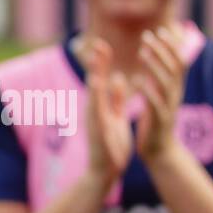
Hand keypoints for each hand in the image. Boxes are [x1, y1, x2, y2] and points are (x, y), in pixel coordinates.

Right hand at [81, 37, 132, 185]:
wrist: (105, 170)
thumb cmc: (111, 145)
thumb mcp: (116, 116)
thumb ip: (116, 98)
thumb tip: (118, 77)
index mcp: (100, 106)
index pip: (100, 79)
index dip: (102, 61)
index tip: (103, 44)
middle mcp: (94, 109)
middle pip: (94, 81)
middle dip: (97, 62)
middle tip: (98, 42)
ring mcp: (94, 118)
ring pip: (94, 92)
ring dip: (95, 74)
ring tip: (97, 57)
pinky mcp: (97, 127)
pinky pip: (97, 107)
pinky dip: (97, 93)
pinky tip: (98, 81)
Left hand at [134, 25, 186, 162]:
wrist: (159, 151)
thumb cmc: (155, 123)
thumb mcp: (160, 98)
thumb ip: (159, 80)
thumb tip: (156, 61)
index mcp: (172, 89)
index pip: (176, 62)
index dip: (170, 45)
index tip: (160, 30)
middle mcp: (174, 95)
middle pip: (173, 67)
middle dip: (162, 49)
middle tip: (148, 35)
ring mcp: (168, 107)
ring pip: (165, 82)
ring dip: (155, 65)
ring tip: (143, 52)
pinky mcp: (159, 121)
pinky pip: (155, 104)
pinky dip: (148, 91)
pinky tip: (138, 81)